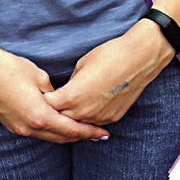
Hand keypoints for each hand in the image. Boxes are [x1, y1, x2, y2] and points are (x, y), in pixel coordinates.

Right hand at [0, 39, 108, 142]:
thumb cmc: (10, 68)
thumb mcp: (39, 76)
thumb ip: (54, 92)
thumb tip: (61, 100)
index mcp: (39, 116)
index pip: (71, 129)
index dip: (89, 131)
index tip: (104, 132)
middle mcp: (29, 127)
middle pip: (61, 137)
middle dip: (81, 135)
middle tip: (99, 133)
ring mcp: (18, 128)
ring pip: (48, 136)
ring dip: (66, 134)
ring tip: (83, 130)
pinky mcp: (11, 124)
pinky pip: (37, 131)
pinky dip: (51, 130)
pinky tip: (59, 124)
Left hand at [44, 19, 175, 124]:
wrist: (139, 58)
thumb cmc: (110, 55)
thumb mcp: (82, 64)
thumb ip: (71, 83)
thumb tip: (66, 91)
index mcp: (72, 96)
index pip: (47, 106)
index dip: (43, 101)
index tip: (40, 96)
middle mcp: (84, 111)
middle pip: (60, 120)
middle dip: (54, 113)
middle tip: (50, 106)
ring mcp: (99, 117)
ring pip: (78, 124)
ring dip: (71, 118)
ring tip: (68, 109)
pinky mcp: (112, 118)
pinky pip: (94, 122)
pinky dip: (89, 117)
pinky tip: (89, 107)